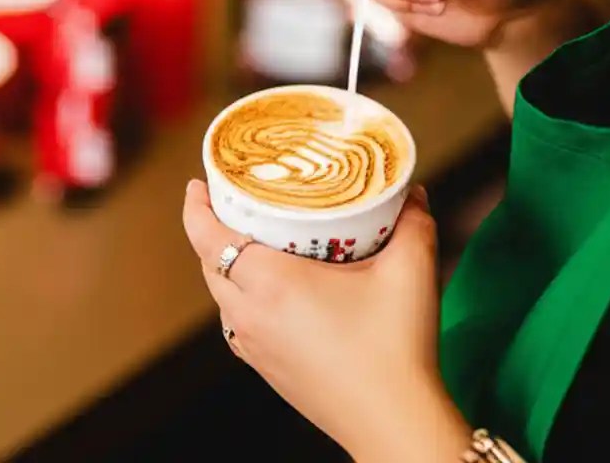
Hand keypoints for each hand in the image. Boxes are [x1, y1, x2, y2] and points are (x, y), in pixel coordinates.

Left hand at [182, 181, 470, 460]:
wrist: (394, 424)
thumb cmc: (396, 349)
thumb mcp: (411, 270)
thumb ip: (412, 223)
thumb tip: (414, 193)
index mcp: (270, 284)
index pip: (208, 238)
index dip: (196, 207)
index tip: (198, 184)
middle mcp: (250, 316)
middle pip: (209, 264)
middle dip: (212, 230)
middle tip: (234, 202)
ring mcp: (255, 348)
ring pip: (222, 297)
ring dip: (226, 267)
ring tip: (252, 243)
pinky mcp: (268, 370)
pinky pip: (238, 324)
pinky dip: (242, 300)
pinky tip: (273, 294)